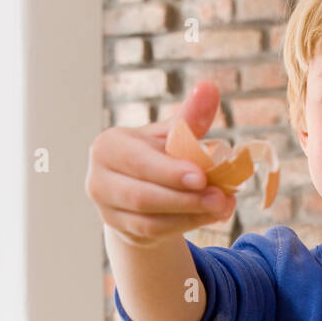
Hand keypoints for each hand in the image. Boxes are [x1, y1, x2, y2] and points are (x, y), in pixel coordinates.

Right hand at [84, 80, 235, 246]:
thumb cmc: (156, 155)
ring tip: (223, 207)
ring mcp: (106, 209)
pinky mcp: (120, 230)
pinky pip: (154, 233)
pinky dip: (185, 225)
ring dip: (190, 215)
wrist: (138, 191)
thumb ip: (190, 116)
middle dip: (185, 198)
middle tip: (222, 197)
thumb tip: (209, 87)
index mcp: (109, 146)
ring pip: (149, 220)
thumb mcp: (170, 136)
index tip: (202, 176)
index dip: (169, 171)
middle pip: (141, 195)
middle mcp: (99, 178)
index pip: (138, 161)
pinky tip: (211, 216)